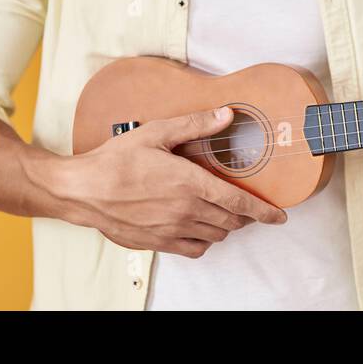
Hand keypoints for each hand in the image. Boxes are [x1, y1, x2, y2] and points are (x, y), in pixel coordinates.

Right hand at [26, 106, 287, 257]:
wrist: (82, 190)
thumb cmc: (116, 160)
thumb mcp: (157, 133)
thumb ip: (195, 125)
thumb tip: (226, 114)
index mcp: (190, 183)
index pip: (240, 202)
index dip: (265, 212)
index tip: (279, 216)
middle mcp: (186, 211)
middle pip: (231, 221)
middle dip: (245, 216)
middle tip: (247, 206)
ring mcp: (171, 230)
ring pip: (215, 236)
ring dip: (225, 227)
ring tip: (223, 213)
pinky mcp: (157, 243)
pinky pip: (193, 249)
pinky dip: (204, 240)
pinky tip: (198, 227)